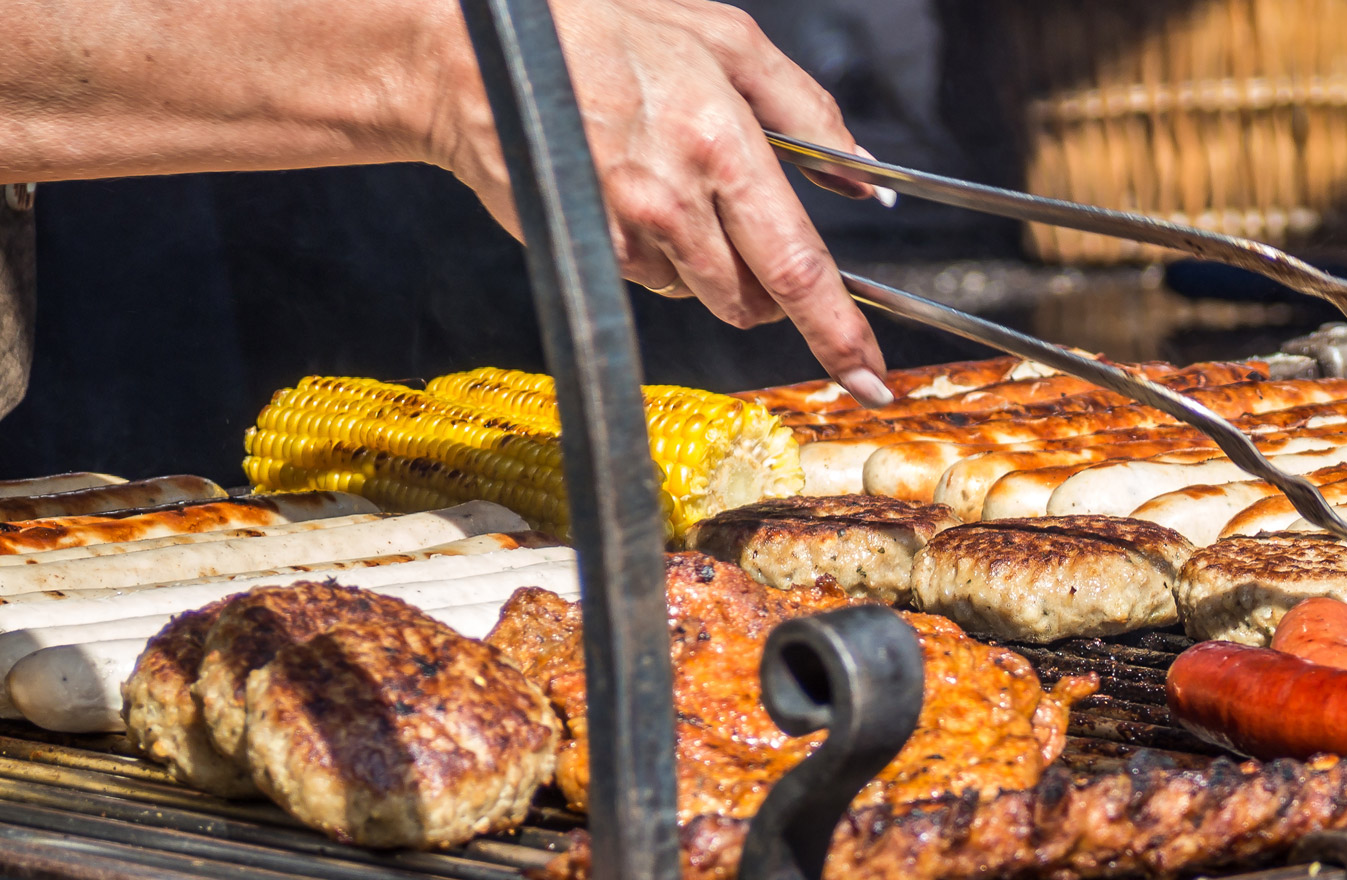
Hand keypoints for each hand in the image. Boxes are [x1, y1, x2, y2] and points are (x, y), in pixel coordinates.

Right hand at [432, 0, 892, 405]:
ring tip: (673, 183)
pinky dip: (658, 254)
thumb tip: (864, 177)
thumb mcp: (723, 40)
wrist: (477, 59)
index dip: (838, 333)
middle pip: (753, 302)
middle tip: (750, 227)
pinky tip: (631, 192)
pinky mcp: (588, 257)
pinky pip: (648, 281)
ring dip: (709, 264)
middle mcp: (675, 205)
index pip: (798, 268)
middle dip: (769, 289)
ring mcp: (625, 239)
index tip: (869, 377)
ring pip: (700, 293)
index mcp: (722, 146)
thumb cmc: (601, 32)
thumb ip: (807, 110)